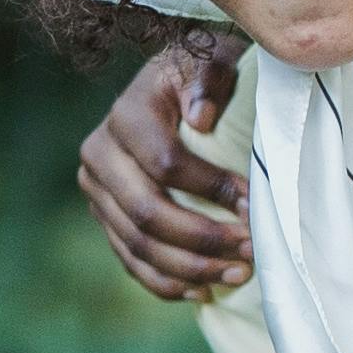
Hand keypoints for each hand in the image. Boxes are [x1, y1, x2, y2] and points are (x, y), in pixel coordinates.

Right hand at [77, 33, 248, 300]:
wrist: (173, 84)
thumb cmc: (201, 74)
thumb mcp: (210, 61)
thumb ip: (208, 81)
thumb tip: (201, 117)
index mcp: (125, 116)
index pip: (165, 164)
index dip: (213, 189)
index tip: (255, 206)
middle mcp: (99, 154)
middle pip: (148, 213)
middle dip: (203, 239)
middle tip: (251, 251)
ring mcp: (97, 191)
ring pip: (138, 245)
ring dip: (190, 268)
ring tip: (238, 272)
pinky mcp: (104, 216)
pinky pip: (130, 260)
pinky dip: (166, 282)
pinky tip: (204, 291)